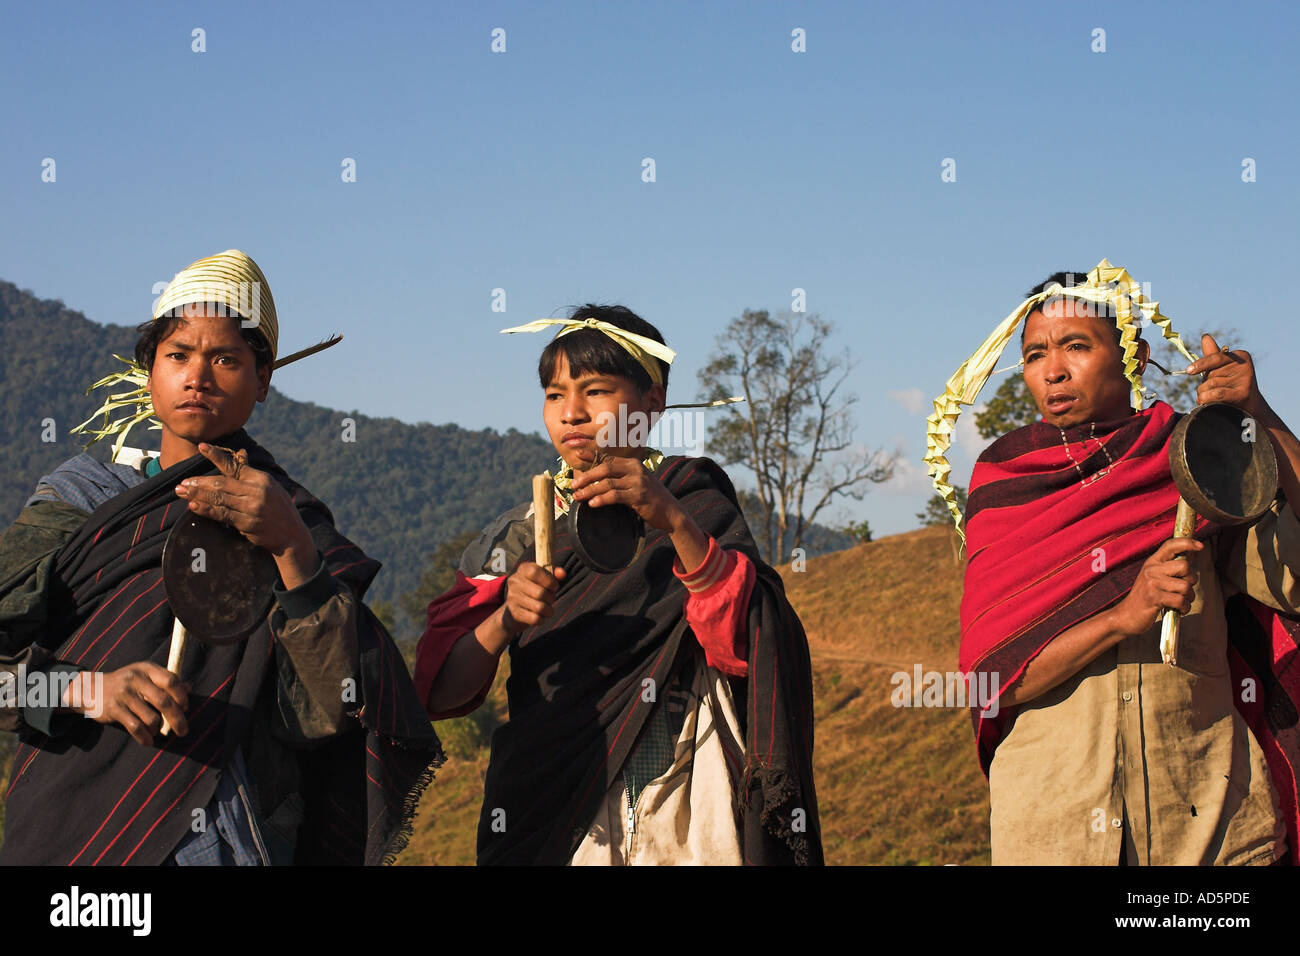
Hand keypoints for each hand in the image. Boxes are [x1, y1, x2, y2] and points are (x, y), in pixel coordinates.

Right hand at [65, 662, 189, 743]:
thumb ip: (165, 680)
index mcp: (147, 669)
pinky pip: (135, 727)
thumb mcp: (144, 675)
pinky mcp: (114, 709)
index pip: (171, 681)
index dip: (182, 696)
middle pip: (165, 701)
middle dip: (177, 719)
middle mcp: (136, 680)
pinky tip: (149, 741)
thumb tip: (189, 687)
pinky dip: (145, 737)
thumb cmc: (125, 683)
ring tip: (157, 731)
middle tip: (183, 731)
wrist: (90, 688)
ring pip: (151, 717)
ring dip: (158, 728)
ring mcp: (124, 694)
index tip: (185, 707)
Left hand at [175, 444, 313, 557]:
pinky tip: (194, 506)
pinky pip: (222, 514)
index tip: (201, 447)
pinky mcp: (247, 523)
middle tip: (183, 483)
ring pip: (218, 499)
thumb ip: (251, 472)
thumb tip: (240, 453)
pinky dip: (206, 510)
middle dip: (199, 483)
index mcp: (262, 479)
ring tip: (182, 492)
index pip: (235, 465)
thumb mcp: (270, 486)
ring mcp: (252, 508)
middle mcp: (257, 491)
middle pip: (221, 484)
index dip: (216, 455)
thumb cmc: (280, 509)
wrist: (292, 536)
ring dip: (197, 495)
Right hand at [500, 562, 566, 635]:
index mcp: (523, 569)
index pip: (535, 572)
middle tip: (550, 599)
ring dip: (548, 610)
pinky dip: (541, 619)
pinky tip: (540, 616)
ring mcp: (512, 597)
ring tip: (547, 609)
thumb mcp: (545, 578)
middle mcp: (515, 582)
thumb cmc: (535, 588)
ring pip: (539, 608)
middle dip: (551, 598)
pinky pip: (534, 619)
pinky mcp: (514, 612)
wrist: (516, 607)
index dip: (549, 581)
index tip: (554, 587)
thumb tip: (562, 573)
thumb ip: (555, 574)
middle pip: (540, 593)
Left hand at [569, 454, 683, 531]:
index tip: (577, 454)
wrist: (671, 512)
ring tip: (578, 497)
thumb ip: (622, 478)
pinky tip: (593, 504)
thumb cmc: (651, 499)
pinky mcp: (638, 496)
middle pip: (605, 469)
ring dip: (590, 490)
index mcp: (633, 464)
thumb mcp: (637, 483)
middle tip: (573, 485)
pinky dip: (602, 499)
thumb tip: (598, 480)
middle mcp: (635, 470)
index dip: (591, 455)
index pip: (608, 458)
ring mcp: (637, 482)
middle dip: (587, 476)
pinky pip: (615, 496)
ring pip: (607, 483)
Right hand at [1111, 538, 1203, 637]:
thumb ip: (1171, 567)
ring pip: (1186, 586)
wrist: (1126, 616)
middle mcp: (1151, 570)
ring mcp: (1152, 583)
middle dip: (1191, 580)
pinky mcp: (1154, 598)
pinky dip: (1184, 607)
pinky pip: (1181, 600)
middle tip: (1184, 590)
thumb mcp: (1154, 578)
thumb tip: (1192, 554)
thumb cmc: (1145, 598)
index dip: (1187, 543)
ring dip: (1189, 597)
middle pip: (1185, 566)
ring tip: (1180, 602)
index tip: (1200, 546)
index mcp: (1152, 563)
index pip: (1171, 545)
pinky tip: (1178, 609)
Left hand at [1186, 333, 1272, 422]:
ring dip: (1204, 393)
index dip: (1201, 365)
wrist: (1248, 408)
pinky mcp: (1243, 393)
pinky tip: (1204, 401)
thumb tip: (1205, 337)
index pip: (1215, 358)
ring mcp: (1246, 379)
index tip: (1189, 371)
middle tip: (1210, 390)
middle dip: (1204, 384)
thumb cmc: (1231, 385)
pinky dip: (1206, 398)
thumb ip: (1212, 355)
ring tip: (1212, 398)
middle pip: (1210, 374)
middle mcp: (1244, 365)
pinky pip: (1216, 393)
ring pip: (1210, 385)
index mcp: (1240, 355)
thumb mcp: (1222, 369)